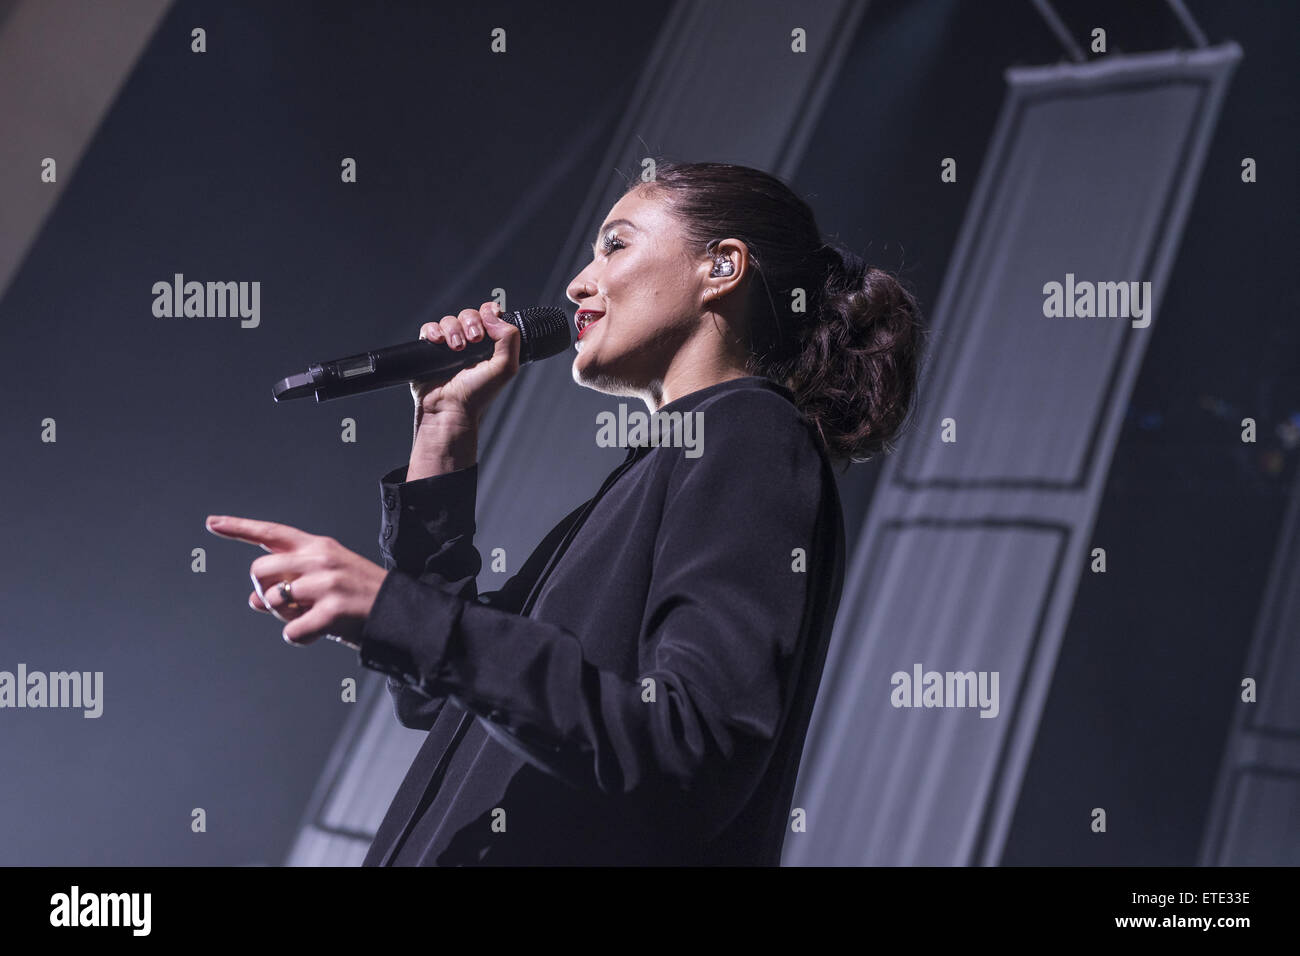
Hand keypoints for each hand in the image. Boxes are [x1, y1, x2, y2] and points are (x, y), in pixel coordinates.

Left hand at [204, 515, 388, 648]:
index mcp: (319, 546)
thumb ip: (290, 584)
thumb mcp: (326, 582)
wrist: (401, 613)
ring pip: (270, 600)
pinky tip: (318, 634)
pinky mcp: (332, 610)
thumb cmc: (360, 599)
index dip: (238, 528)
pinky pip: (290, 631)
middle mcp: (320, 558)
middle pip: (258, 571)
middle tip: (290, 606)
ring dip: (283, 617)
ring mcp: (326, 583)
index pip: (271, 533)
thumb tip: (252, 602)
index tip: (211, 523)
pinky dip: (298, 638)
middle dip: (263, 593)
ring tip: (309, 617)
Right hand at [412, 300, 519, 426]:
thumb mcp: (505, 368)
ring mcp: (448, 346)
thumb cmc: (478, 394)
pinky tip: (438, 342)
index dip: (488, 312)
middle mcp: (470, 344)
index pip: (489, 315)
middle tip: (474, 339)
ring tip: (456, 348)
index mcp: (489, 346)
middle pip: (469, 314)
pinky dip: (433, 331)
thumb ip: (509, 338)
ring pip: (449, 320)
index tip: (489, 319)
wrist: (450, 409)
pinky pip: (429, 328)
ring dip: (453, 330)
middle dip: (471, 322)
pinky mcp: (429, 350)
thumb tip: (493, 314)